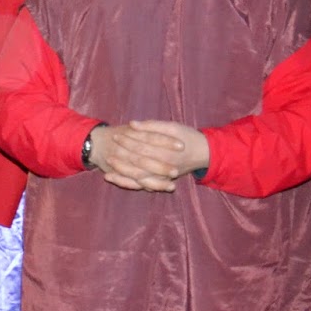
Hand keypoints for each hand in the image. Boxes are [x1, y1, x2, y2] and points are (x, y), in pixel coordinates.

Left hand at [92, 122, 206, 192]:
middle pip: (138, 162)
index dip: (128, 140)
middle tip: (108, 152)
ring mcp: (163, 177)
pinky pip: (141, 186)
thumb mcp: (173, 127)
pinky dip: (127, 183)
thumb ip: (153, 126)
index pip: (142, 146)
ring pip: (138, 178)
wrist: (203, 154)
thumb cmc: (187, 137)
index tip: (116, 135)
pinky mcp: (161, 182)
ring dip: (121, 173)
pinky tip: (114, 179)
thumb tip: (132, 124)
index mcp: (167, 151)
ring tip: (107, 168)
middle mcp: (165, 166)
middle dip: (122, 157)